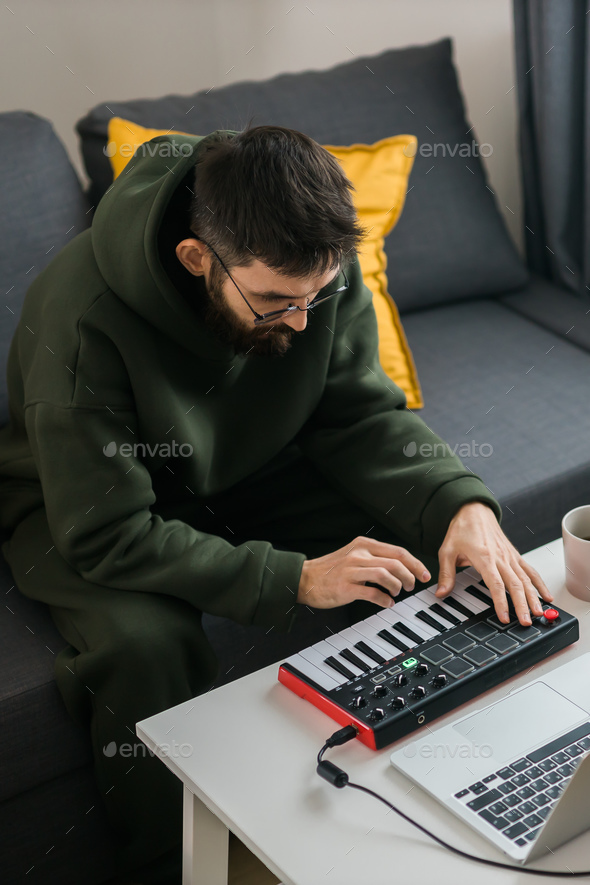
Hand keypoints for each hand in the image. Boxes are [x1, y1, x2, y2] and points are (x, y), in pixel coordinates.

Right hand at [297, 536, 430, 608]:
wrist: (305, 579)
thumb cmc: (331, 569)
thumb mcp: (353, 554)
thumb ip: (374, 557)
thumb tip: (400, 567)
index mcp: (363, 544)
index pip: (398, 551)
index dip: (415, 564)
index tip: (424, 574)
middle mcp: (359, 554)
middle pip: (396, 562)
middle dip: (410, 576)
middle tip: (411, 586)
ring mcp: (351, 570)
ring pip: (386, 574)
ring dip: (397, 586)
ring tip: (397, 593)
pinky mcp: (345, 587)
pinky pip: (372, 593)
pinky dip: (384, 599)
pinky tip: (387, 603)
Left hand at [435, 502, 552, 625]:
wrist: (474, 510)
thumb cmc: (461, 529)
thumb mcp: (447, 551)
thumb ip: (446, 574)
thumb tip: (441, 593)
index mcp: (484, 557)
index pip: (495, 584)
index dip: (501, 602)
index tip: (504, 617)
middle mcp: (500, 557)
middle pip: (515, 585)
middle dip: (522, 605)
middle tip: (526, 622)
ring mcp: (510, 556)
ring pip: (525, 579)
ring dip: (533, 597)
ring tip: (539, 613)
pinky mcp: (515, 555)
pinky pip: (530, 571)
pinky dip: (539, 583)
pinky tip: (546, 595)